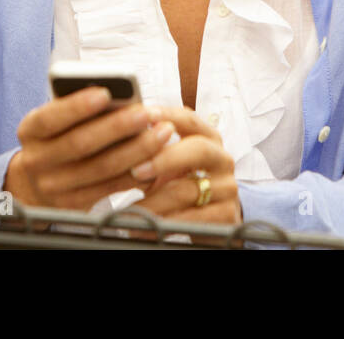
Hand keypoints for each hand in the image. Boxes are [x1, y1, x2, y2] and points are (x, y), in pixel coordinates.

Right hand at [3, 88, 175, 211]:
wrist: (36, 183)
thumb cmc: (58, 137)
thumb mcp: (56, 120)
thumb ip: (79, 107)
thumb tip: (119, 95)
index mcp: (30, 130)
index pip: (50, 118)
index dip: (77, 106)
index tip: (105, 93)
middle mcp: (36, 160)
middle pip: (81, 144)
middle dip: (118, 127)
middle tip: (148, 113)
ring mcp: (54, 187)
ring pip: (101, 168)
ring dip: (137, 150)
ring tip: (162, 133)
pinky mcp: (74, 206)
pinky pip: (111, 189)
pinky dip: (136, 174)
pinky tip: (156, 159)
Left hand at [130, 106, 241, 227]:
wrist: (208, 219)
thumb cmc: (181, 183)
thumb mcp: (169, 164)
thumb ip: (150, 149)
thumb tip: (116, 133)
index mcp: (208, 138)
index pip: (189, 119)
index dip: (167, 114)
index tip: (143, 115)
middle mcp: (222, 159)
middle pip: (198, 149)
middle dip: (164, 158)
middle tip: (135, 170)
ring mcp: (227, 187)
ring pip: (188, 190)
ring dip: (154, 201)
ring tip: (130, 209)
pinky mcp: (226, 215)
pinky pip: (191, 218)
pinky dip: (164, 223)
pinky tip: (145, 229)